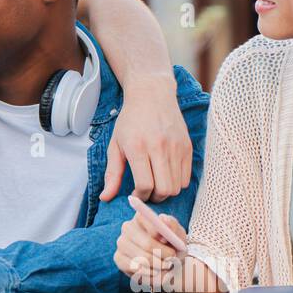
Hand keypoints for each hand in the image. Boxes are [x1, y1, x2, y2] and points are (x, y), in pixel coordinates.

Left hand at [101, 76, 191, 201]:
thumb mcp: (115, 145)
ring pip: (177, 186)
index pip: (145, 185)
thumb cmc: (130, 121)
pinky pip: (186, 178)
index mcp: (138, 147)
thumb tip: (105, 198)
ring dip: (166, 192)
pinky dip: (176, 183)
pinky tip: (166, 175)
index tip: (135, 193)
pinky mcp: (187, 147)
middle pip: (164, 190)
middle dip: (154, 198)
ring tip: (156, 184)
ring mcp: (176, 147)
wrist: (151, 95)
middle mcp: (159, 147)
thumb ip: (112, 173)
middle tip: (146, 192)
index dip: (140, 196)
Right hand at [113, 194, 188, 291]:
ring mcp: (122, 243)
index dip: (158, 232)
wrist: (167, 264)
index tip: (166, 241)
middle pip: (146, 243)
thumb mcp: (178, 235)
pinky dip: (150, 274)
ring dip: (159, 266)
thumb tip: (164, 220)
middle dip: (163, 255)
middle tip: (172, 260)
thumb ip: (173, 226)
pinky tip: (154, 272)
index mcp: (141, 217)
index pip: (145, 219)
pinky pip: (136, 269)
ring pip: (143, 259)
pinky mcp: (118, 258)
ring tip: (165, 267)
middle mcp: (128, 227)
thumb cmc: (172, 246)